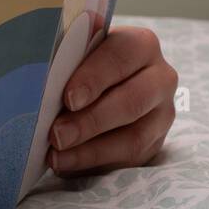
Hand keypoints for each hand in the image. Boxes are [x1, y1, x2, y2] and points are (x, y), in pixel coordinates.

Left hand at [47, 25, 177, 176]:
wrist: (99, 82)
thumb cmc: (79, 60)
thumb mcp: (75, 49)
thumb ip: (68, 49)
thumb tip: (46, 51)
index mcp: (140, 44)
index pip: (120, 57)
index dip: (94, 78)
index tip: (68, 99)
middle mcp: (160, 77)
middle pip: (132, 101)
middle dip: (90, 121)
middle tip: (56, 134)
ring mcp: (162, 113)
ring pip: (134, 137)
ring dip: (91, 150)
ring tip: (56, 155)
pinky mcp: (155, 141)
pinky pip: (129, 158)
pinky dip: (94, 162)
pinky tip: (66, 163)